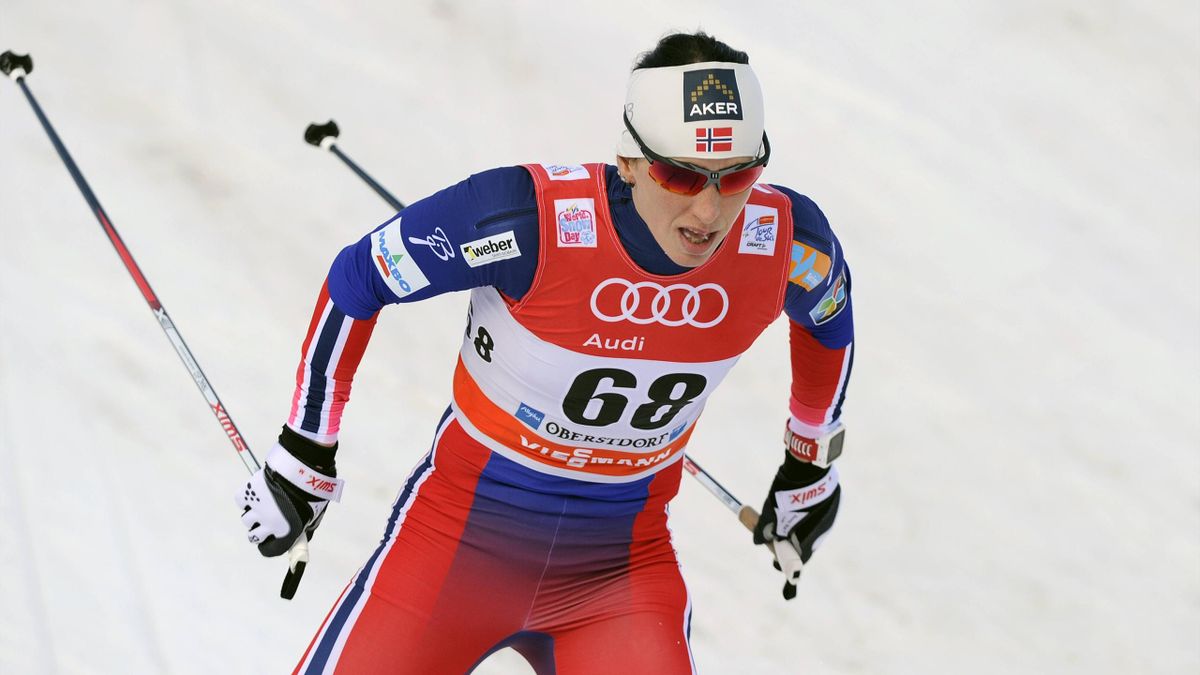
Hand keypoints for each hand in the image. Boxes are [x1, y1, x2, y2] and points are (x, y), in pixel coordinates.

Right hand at [235, 427, 342, 556]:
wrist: (303, 468)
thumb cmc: (313, 491)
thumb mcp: (315, 515)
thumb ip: (305, 529)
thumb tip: (300, 539)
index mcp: (286, 532)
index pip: (270, 550)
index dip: (268, 545)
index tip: (268, 540)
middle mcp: (269, 525)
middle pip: (253, 537)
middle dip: (258, 530)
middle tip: (264, 520)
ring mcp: (257, 510)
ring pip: (246, 520)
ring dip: (253, 514)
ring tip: (263, 502)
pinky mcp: (248, 494)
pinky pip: (241, 502)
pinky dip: (246, 498)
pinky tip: (256, 493)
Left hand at [752, 421, 842, 599]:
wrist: (810, 464)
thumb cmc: (788, 490)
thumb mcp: (771, 510)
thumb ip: (764, 528)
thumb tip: (756, 540)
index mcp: (807, 540)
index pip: (796, 565)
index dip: (789, 573)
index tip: (788, 590)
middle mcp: (821, 533)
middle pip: (804, 548)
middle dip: (790, 549)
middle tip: (778, 547)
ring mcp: (829, 518)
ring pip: (811, 531)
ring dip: (799, 530)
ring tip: (786, 519)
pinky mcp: (832, 504)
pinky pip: (818, 516)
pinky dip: (807, 516)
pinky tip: (799, 505)